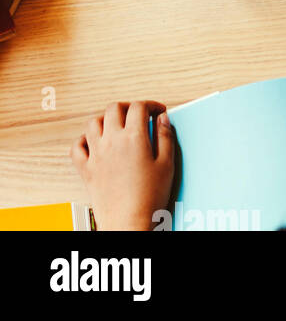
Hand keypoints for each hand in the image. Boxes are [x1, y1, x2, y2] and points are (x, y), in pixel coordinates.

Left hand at [71, 101, 174, 230]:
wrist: (128, 223)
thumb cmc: (149, 197)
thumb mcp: (167, 164)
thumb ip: (165, 136)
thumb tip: (162, 118)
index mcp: (134, 138)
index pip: (139, 107)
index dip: (151, 105)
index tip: (157, 112)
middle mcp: (112, 142)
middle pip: (114, 108)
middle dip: (128, 107)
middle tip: (138, 114)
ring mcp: (96, 155)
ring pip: (93, 123)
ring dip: (106, 119)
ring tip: (117, 125)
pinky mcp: (86, 170)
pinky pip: (77, 147)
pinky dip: (84, 140)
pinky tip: (94, 142)